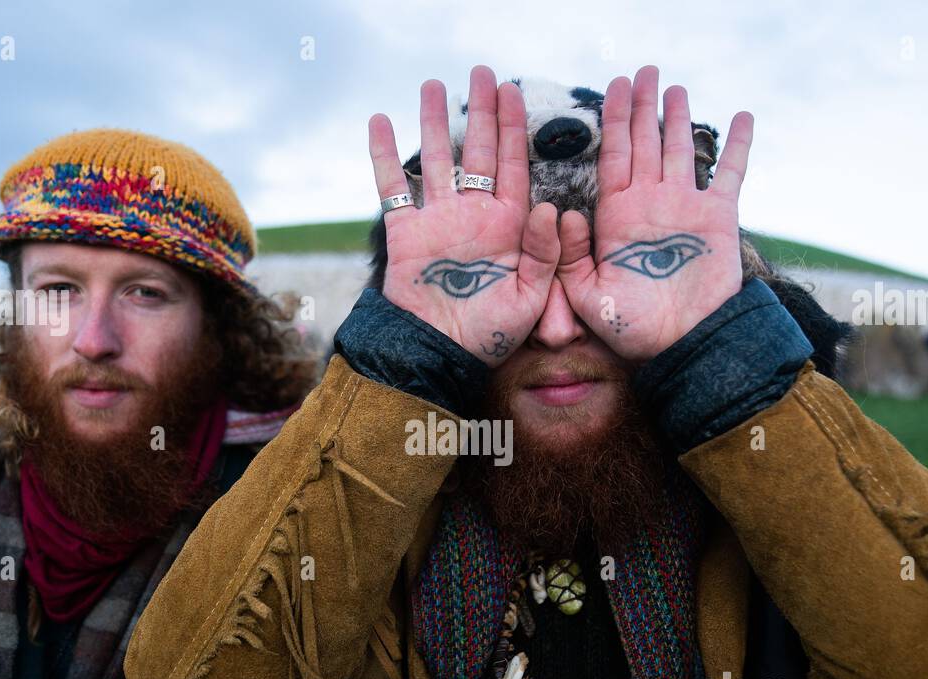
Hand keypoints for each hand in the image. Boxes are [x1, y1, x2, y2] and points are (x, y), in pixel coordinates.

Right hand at [371, 65, 559, 365]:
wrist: (442, 356)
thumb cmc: (492, 334)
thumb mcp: (531, 297)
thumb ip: (544, 253)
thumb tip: (547, 205)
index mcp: (508, 225)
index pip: (513, 165)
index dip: (514, 127)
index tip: (513, 92)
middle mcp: (473, 215)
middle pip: (477, 152)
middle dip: (481, 112)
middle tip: (482, 73)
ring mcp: (438, 221)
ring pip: (436, 160)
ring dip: (434, 122)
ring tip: (434, 85)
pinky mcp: (405, 233)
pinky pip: (392, 188)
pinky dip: (383, 155)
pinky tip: (380, 121)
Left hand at [555, 66, 753, 361]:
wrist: (681, 345)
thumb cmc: (630, 328)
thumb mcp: (585, 295)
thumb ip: (569, 256)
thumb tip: (561, 211)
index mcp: (617, 216)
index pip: (613, 155)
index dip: (613, 120)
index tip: (613, 87)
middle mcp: (650, 203)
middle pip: (644, 142)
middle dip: (642, 106)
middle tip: (644, 71)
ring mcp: (685, 208)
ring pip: (681, 149)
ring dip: (679, 118)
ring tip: (676, 88)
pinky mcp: (718, 218)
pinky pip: (729, 173)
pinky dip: (736, 145)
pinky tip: (741, 116)